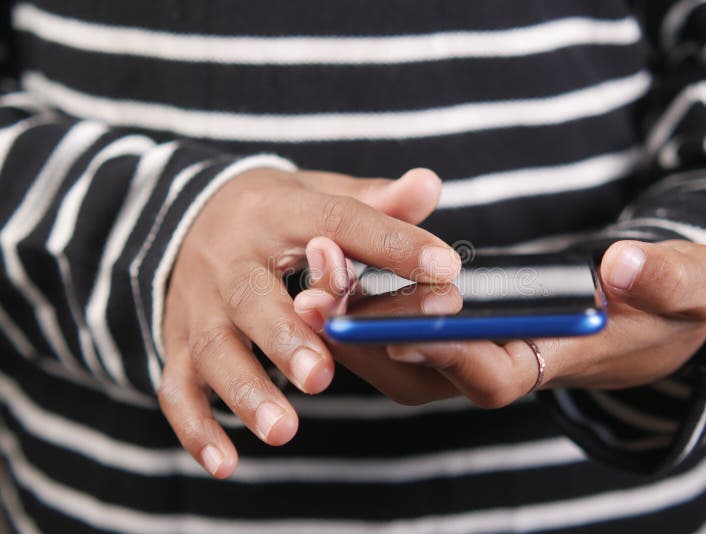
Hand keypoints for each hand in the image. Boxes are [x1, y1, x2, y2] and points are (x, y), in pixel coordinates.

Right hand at [158, 167, 461, 477]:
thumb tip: (431, 184)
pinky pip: (177, 388)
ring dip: (246, 390)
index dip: (389, 242)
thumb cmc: (278, 215)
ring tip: (284, 430)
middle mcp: (229, 258)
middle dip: (286, 338)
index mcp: (276, 213)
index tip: (444, 267)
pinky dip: (197, 427)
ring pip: (213, 348)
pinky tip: (226, 463)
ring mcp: (196, 304)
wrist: (190, 216)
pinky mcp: (177, 342)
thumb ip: (375, 201)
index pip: (337, 222)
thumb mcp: (319, 194)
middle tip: (324, 376)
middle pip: (252, 297)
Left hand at [295, 238, 705, 407]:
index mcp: (546, 366)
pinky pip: (391, 324)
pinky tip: (327, 257)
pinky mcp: (448, 331)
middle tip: (316, 289)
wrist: (638, 312)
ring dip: (347, 312)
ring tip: (309, 260)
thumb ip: (664, 280)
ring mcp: (463, 354)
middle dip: (366, 332)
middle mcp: (492, 369)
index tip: (400, 328)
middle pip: (419, 367)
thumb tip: (621, 264)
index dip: (446, 354)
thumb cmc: (665, 304)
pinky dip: (357, 298)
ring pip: (392, 349)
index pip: (489, 374)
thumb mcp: (687, 287)